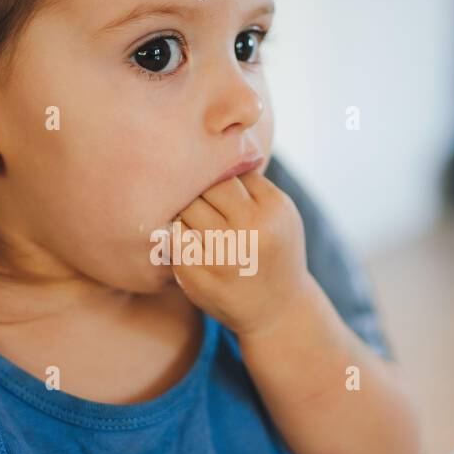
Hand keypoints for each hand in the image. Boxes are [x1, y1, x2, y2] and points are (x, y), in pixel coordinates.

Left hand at [173, 168, 314, 336]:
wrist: (278, 311)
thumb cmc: (273, 251)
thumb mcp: (280, 213)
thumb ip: (252, 183)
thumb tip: (211, 143)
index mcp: (273, 208)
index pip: (228, 172)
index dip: (214, 176)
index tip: (210, 185)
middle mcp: (251, 231)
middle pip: (204, 189)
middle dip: (196, 193)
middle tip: (193, 201)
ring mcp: (224, 256)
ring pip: (185, 212)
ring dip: (183, 214)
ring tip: (192, 223)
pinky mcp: (200, 278)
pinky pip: (173, 241)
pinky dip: (174, 237)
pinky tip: (184, 243)